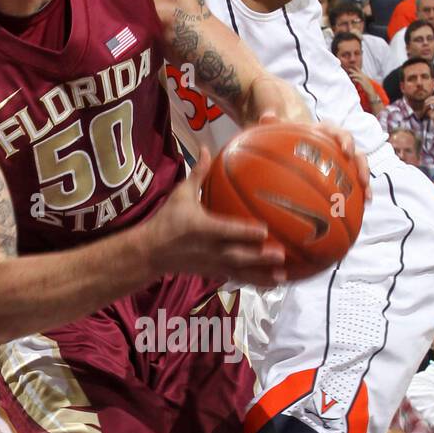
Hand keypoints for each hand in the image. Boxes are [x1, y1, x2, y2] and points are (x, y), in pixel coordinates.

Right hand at [146, 149, 286, 287]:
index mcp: (202, 228)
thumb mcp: (180, 195)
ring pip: (240, 272)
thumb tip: (205, 148)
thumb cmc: (166, 220)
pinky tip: (272, 284)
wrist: (151, 252)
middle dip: (259, 257)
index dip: (245, 232)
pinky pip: (236, 278)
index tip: (264, 230)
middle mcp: (210, 249)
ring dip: (261, 275)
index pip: (226, 231)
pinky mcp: (214, 274)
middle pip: (237, 256)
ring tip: (282, 278)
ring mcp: (213, 264)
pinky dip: (254, 282)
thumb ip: (197, 173)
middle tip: (281, 256)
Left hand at [256, 106, 370, 204]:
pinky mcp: (345, 173)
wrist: (296, 145)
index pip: (339, 133)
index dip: (345, 141)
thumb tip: (266, 116)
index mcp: (326, 132)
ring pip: (359, 168)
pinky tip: (363, 206)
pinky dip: (360, 193)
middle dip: (361, 165)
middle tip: (361, 178)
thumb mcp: (283, 132)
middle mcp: (338, 145)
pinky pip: (355, 183)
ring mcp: (344, 160)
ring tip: (367, 196)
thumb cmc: (291, 138)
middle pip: (356, 152)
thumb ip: (275, 125)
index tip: (346, 152)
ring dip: (365, 181)